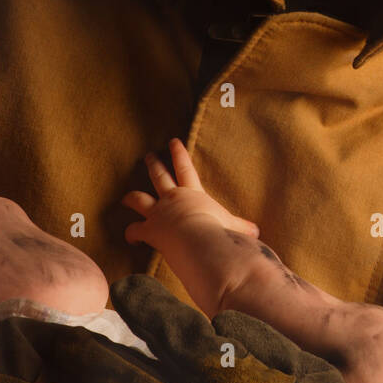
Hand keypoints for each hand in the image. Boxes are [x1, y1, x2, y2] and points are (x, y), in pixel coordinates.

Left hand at [121, 138, 259, 248]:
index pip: (185, 168)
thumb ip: (241, 227)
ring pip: (139, 199)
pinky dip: (130, 233)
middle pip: (158, 176)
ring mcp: (158, 213)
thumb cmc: (217, 230)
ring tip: (126, 198)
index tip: (173, 141)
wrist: (200, 241)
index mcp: (192, 193)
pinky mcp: (149, 229)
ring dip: (131, 197)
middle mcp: (172, 198)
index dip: (178, 153)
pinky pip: (134, 230)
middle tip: (148, 156)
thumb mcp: (232, 225)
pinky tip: (131, 238)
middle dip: (153, 165)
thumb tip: (257, 232)